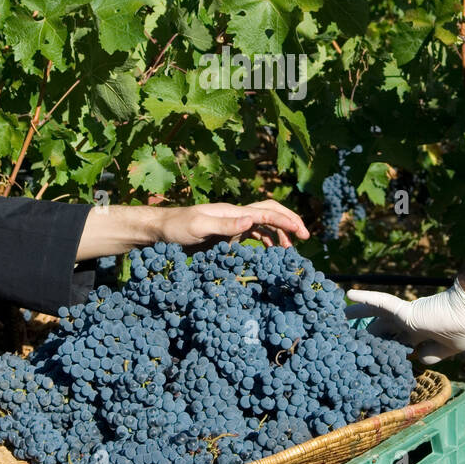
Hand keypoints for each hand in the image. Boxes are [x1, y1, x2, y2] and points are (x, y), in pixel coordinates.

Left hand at [160, 200, 309, 249]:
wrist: (160, 231)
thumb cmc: (176, 228)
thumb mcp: (199, 228)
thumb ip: (225, 225)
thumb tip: (252, 220)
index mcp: (232, 211)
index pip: (266, 212)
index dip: (285, 221)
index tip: (301, 233)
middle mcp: (235, 215)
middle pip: (269, 211)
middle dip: (288, 221)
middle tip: (304, 236)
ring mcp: (231, 224)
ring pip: (263, 223)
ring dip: (278, 233)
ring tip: (289, 250)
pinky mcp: (226, 235)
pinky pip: (252, 234)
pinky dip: (265, 240)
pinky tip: (269, 252)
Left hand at [346, 273, 464, 364]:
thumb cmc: (464, 330)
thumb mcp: (446, 351)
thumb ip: (429, 356)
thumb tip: (414, 359)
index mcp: (419, 335)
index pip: (395, 342)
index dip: (382, 346)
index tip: (367, 353)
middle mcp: (409, 325)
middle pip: (380, 326)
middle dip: (365, 331)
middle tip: (348, 335)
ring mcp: (405, 316)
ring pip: (375, 312)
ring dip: (357, 312)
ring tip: (340, 313)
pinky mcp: (405, 310)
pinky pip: (381, 302)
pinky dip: (365, 298)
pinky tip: (349, 294)